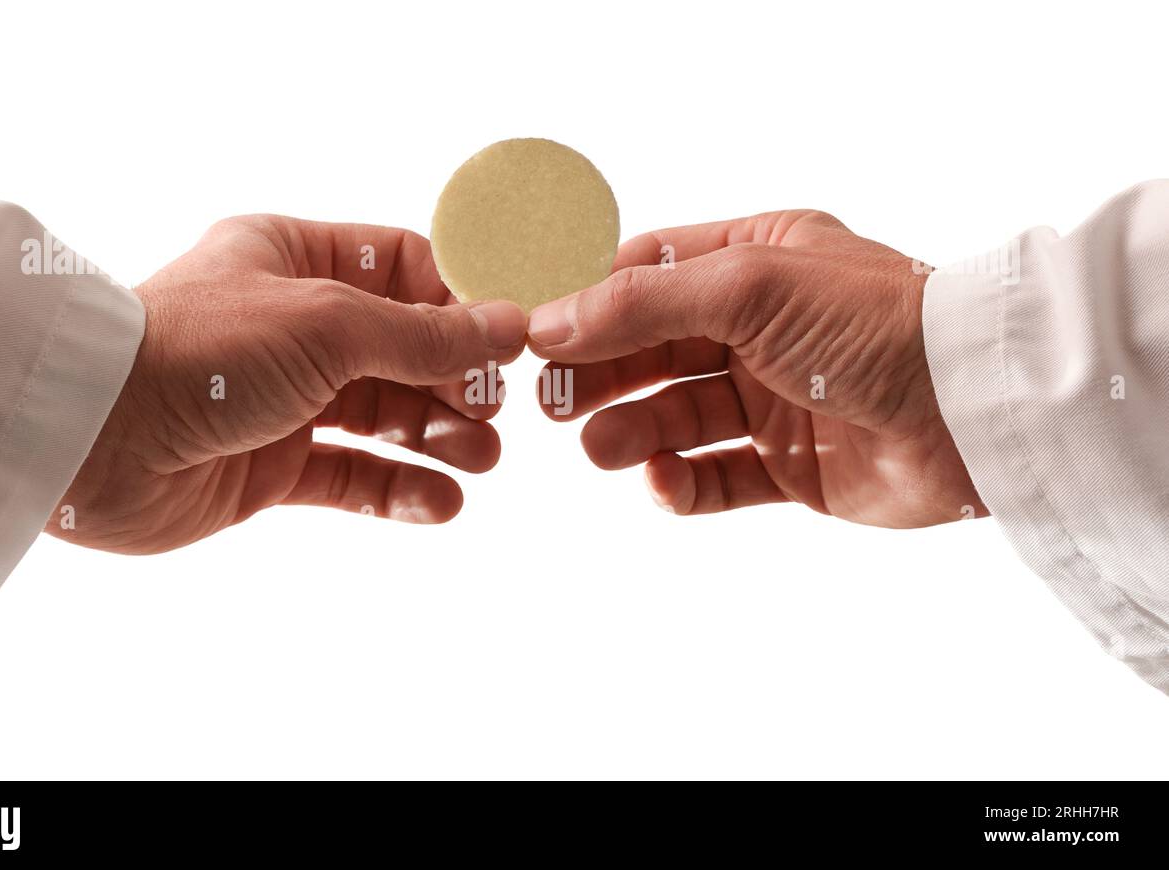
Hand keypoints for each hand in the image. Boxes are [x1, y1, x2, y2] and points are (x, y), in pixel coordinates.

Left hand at [51, 216, 526, 552]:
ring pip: (382, 416)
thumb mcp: (328, 323)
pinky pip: (349, 476)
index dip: (461, 301)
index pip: (403, 268)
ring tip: (481, 461)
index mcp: (295, 258)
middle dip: (454, 382)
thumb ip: (424, 334)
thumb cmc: (199, 351)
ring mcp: (281, 398)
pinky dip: (397, 489)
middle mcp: (291, 324)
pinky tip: (441, 504)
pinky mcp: (269, 467)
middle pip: (402, 349)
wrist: (93, 439)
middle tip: (497, 415)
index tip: (512, 338)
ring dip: (437, 438)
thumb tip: (509, 327)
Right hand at [526, 210, 984, 526]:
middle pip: (654, 349)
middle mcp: (762, 326)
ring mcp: (776, 398)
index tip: (537, 333)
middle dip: (602, 374)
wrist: (976, 412)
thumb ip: (646, 304)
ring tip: (602, 449)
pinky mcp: (793, 465)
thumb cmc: (875, 325)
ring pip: (678, 416)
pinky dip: (681, 484)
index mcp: (756, 259)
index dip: (590, 302)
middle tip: (551, 404)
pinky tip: (661, 481)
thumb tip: (552, 322)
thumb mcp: (750, 287)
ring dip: (632, 431)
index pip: (649, 273)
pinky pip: (717, 477)